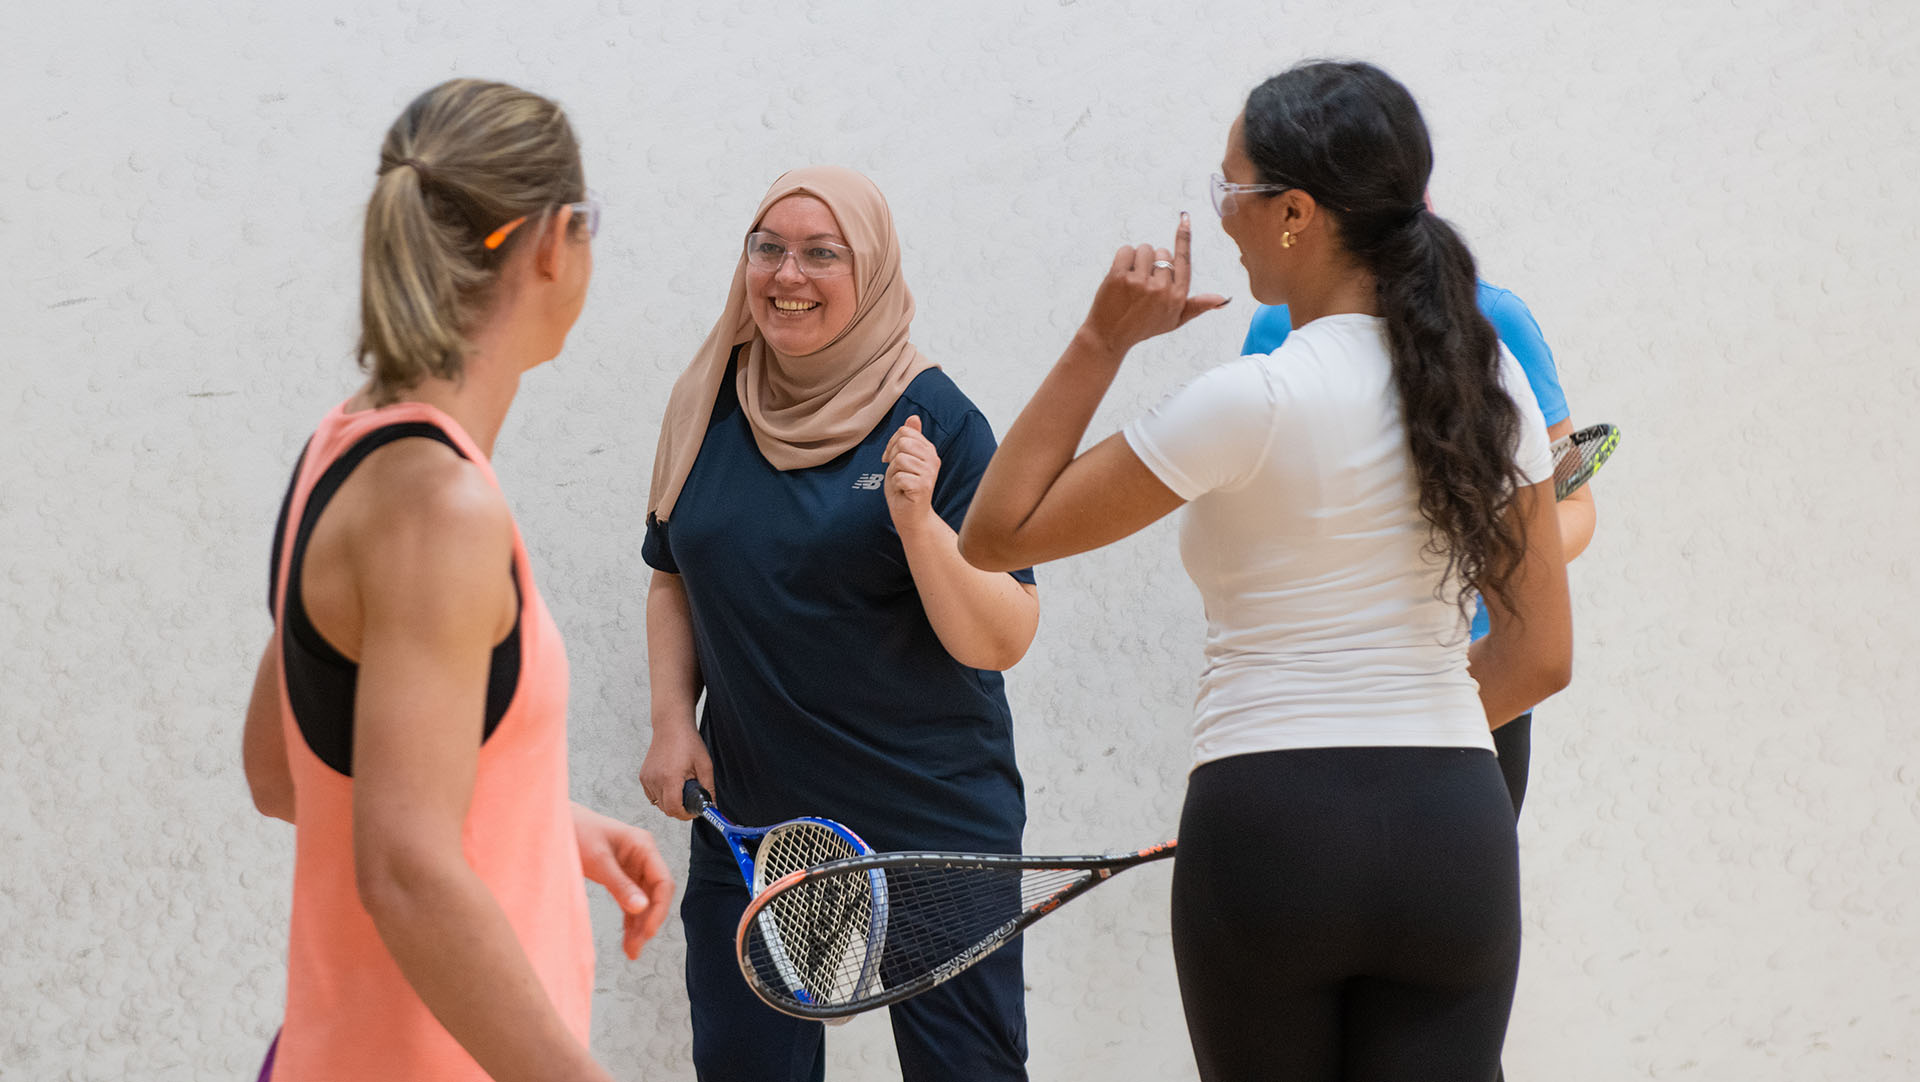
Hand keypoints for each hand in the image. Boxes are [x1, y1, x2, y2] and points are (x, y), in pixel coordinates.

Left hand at [571, 804, 675, 959]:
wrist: (556, 822)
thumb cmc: (577, 832)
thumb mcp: (597, 860)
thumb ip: (620, 884)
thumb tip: (641, 909)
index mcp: (644, 846)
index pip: (663, 882)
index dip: (659, 909)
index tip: (647, 933)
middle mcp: (643, 857)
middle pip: (655, 895)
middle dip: (647, 923)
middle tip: (635, 949)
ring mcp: (633, 867)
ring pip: (644, 902)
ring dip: (639, 926)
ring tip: (630, 952)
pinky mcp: (621, 876)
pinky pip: (630, 901)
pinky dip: (629, 920)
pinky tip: (626, 939)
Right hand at [638, 718, 712, 820]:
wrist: (671, 726)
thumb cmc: (688, 742)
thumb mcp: (705, 765)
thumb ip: (709, 789)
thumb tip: (712, 807)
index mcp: (670, 778)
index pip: (674, 809)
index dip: (686, 814)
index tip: (695, 811)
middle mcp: (654, 780)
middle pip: (666, 809)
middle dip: (680, 809)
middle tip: (691, 798)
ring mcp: (646, 778)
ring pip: (659, 804)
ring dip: (671, 802)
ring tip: (681, 787)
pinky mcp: (643, 776)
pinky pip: (652, 796)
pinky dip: (662, 795)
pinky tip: (671, 783)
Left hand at [881, 415, 941, 531]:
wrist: (911, 515)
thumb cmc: (905, 487)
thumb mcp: (903, 459)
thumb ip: (909, 439)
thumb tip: (913, 417)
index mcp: (928, 450)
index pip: (905, 432)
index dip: (892, 443)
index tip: (890, 458)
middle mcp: (932, 459)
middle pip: (903, 443)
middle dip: (892, 458)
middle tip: (896, 471)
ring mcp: (929, 473)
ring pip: (899, 459)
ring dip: (893, 472)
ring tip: (901, 481)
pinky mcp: (923, 486)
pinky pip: (898, 476)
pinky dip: (895, 485)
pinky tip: (903, 490)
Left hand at [1080, 212, 1228, 357]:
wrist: (1109, 337)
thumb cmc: (1143, 327)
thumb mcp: (1174, 320)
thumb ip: (1197, 306)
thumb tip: (1223, 299)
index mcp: (1177, 296)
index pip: (1183, 259)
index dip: (1183, 237)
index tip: (1184, 218)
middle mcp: (1161, 289)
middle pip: (1162, 252)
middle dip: (1153, 262)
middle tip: (1142, 285)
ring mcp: (1140, 283)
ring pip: (1144, 249)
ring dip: (1137, 260)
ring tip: (1131, 282)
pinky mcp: (1119, 277)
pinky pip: (1126, 250)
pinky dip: (1122, 258)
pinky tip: (1120, 276)